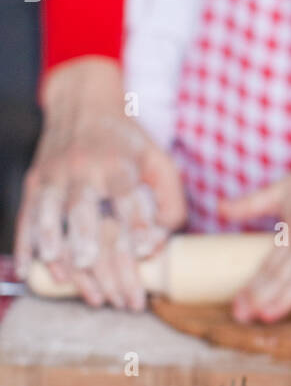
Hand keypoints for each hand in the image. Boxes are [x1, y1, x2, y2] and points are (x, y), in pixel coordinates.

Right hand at [14, 59, 186, 309]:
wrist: (83, 104)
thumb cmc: (127, 142)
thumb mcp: (158, 160)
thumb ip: (169, 199)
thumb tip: (158, 242)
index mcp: (117, 163)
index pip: (127, 200)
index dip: (136, 228)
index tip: (144, 253)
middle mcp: (83, 169)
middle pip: (85, 213)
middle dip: (92, 247)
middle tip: (103, 280)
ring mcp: (54, 176)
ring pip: (50, 216)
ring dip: (57, 249)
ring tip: (67, 281)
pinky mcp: (34, 182)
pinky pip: (26, 216)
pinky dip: (25, 245)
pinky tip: (29, 271)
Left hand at [221, 142, 290, 320]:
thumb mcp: (280, 190)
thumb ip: (251, 204)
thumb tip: (218, 207)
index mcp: (290, 229)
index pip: (267, 264)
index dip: (252, 286)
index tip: (236, 306)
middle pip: (282, 273)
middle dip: (262, 297)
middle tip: (242, 316)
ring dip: (286, 296)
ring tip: (268, 315)